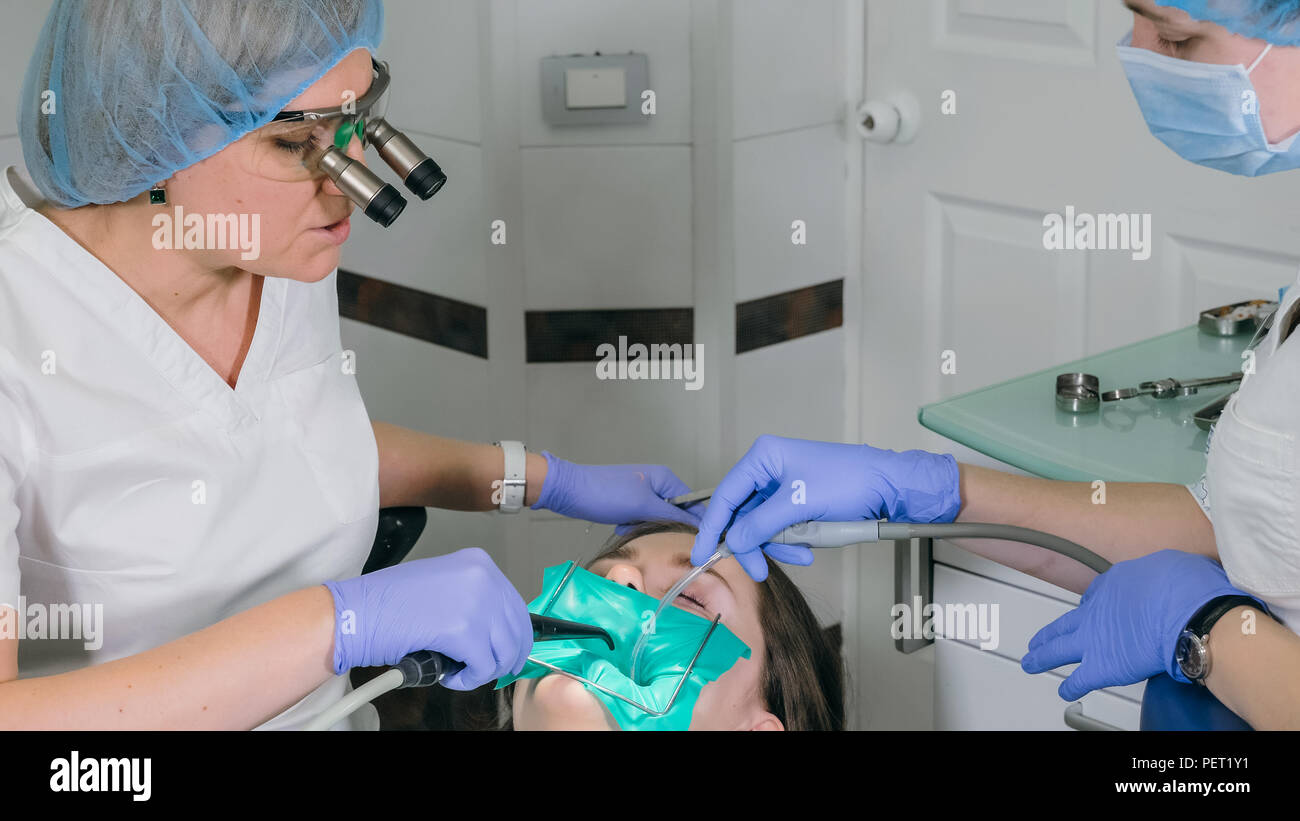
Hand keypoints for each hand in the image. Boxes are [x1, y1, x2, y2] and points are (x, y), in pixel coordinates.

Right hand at [323, 547, 531, 689]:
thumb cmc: (387, 603)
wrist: (356, 612)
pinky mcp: (462, 631)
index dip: (514, 637)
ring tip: (458, 671)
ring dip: (484, 670)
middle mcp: (482, 577)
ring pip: (503, 652)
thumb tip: (495, 630)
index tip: (508, 653)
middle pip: (516, 630)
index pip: (516, 606)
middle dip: (504, 657)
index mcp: (479, 563)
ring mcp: (475, 602)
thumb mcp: (443, 585)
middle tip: (487, 670)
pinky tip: (449, 676)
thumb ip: (473, 599)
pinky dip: (468, 679)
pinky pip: (483, 667)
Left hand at [530, 451, 699, 529]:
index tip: (698, 542)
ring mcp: (641, 491)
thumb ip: (672, 515)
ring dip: (643, 525)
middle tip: (647, 527)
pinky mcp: (627, 501)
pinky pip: (639, 517)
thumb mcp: (643, 506)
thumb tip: (697, 525)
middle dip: (661, 525)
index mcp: (665, 477)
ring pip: (655, 517)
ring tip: (627, 523)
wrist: (570, 491)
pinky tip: (619, 523)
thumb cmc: (607, 494)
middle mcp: (656, 482)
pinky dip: (631, 523)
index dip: (695, 522)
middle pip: (673, 512)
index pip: (692, 503)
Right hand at [691, 435, 961, 580]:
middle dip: (753, 543)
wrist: (890, 487)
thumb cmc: (848, 482)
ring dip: (777, 545)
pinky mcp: (798, 502)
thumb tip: (733, 542)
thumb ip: (760, 524)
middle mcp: (768, 469)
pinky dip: (791, 542)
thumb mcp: (799, 504)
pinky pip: (781, 529)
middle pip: (742, 515)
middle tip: (758, 569)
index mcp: (763, 457)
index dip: (712, 527)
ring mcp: (783, 487)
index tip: (702, 555)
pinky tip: (809, 548)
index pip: (725, 496)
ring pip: (762, 526)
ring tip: (801, 553)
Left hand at [1020, 549, 1257, 700]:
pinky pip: (1079, 680)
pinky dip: (1071, 686)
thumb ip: (1161, 576)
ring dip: (1042, 657)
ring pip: (1058, 649)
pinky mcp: (1102, 666)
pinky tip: (1064, 691)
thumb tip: (1170, 580)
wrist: (1186, 611)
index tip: (1089, 608)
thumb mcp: (1170, 566)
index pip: (1094, 596)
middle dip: (1050, 632)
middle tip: (1038, 639)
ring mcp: (1094, 639)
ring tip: (1030, 662)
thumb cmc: (1186, 585)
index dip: (1091, 604)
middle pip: (1065, 623)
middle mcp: (1097, 611)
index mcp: (1113, 584)